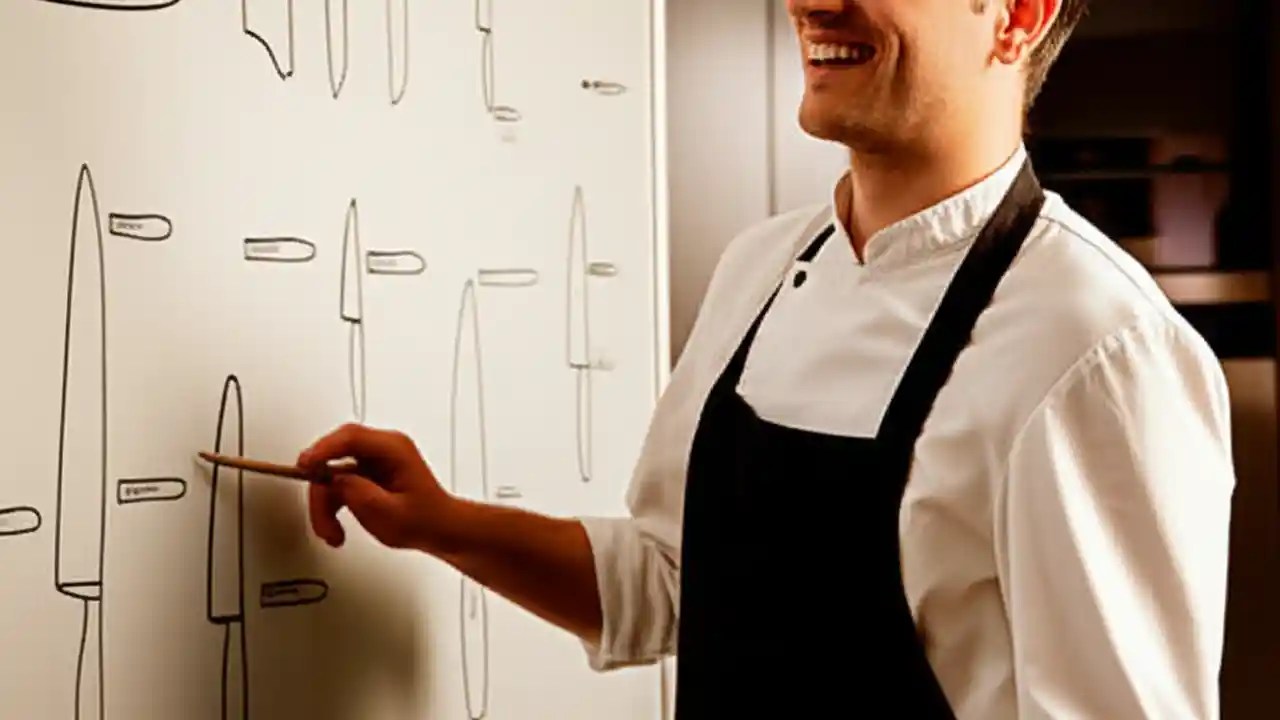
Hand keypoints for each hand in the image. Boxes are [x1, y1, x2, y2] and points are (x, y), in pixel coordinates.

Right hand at [298, 424, 455, 551]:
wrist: (439, 529)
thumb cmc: (425, 520)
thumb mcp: (389, 513)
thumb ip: (359, 494)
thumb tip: (333, 480)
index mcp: (394, 449)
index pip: (351, 438)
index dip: (323, 450)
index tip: (305, 465)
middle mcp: (382, 449)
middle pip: (335, 455)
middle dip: (322, 490)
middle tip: (321, 519)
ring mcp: (372, 461)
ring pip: (332, 473)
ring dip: (325, 505)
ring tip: (332, 534)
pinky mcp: (365, 474)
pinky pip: (337, 483)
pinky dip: (332, 506)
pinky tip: (336, 529)